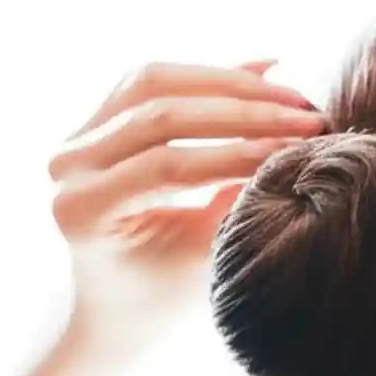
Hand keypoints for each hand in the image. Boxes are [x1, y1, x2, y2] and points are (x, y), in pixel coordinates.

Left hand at [48, 60, 323, 343]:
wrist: (115, 301)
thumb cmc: (161, 295)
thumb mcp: (201, 261)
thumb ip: (235, 203)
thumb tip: (291, 144)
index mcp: (83, 209)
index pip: (166, 165)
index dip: (234, 153)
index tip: (296, 149)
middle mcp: (69, 164)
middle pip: (159, 111)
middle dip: (242, 111)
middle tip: (306, 117)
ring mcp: (79, 134)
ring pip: (156, 80)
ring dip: (230, 83)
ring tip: (291, 96)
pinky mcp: (100, 116)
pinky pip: (155, 80)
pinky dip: (212, 77)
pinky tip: (264, 74)